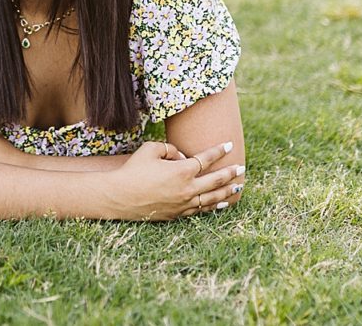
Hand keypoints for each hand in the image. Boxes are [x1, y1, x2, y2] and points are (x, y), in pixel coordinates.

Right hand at [100, 140, 243, 220]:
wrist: (120, 196)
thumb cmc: (133, 170)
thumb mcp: (150, 149)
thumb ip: (170, 148)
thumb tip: (182, 156)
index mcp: (181, 170)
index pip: (206, 159)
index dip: (219, 151)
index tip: (229, 146)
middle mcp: (187, 189)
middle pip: (215, 180)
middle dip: (230, 173)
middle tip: (241, 169)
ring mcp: (183, 204)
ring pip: (211, 198)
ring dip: (226, 192)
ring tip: (238, 187)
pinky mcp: (177, 214)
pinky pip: (200, 210)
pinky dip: (213, 206)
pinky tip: (221, 204)